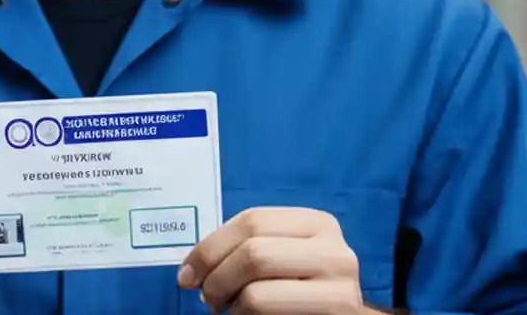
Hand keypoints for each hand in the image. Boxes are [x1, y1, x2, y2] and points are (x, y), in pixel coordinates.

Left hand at [178, 207, 362, 314]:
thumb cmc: (299, 289)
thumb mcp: (278, 257)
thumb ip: (246, 248)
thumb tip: (191, 270)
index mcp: (316, 223)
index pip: (251, 221)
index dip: (209, 247)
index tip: (186, 273)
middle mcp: (334, 249)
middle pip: (253, 253)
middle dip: (215, 278)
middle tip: (207, 298)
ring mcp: (340, 286)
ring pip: (256, 292)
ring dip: (229, 305)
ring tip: (228, 310)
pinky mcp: (336, 314)